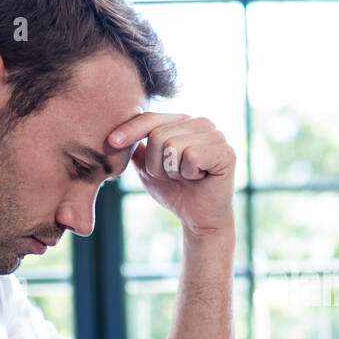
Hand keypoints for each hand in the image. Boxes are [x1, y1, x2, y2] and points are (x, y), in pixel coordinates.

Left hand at [108, 112, 235, 236]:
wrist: (199, 219)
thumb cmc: (175, 191)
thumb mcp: (148, 167)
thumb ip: (136, 148)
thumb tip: (117, 132)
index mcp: (183, 122)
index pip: (151, 119)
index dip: (130, 131)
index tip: (112, 142)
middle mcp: (202, 123)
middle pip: (158, 135)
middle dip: (157, 164)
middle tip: (173, 176)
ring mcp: (217, 136)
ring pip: (173, 145)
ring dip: (173, 171)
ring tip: (186, 177)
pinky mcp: (226, 153)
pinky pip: (192, 156)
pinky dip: (189, 173)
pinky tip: (200, 178)